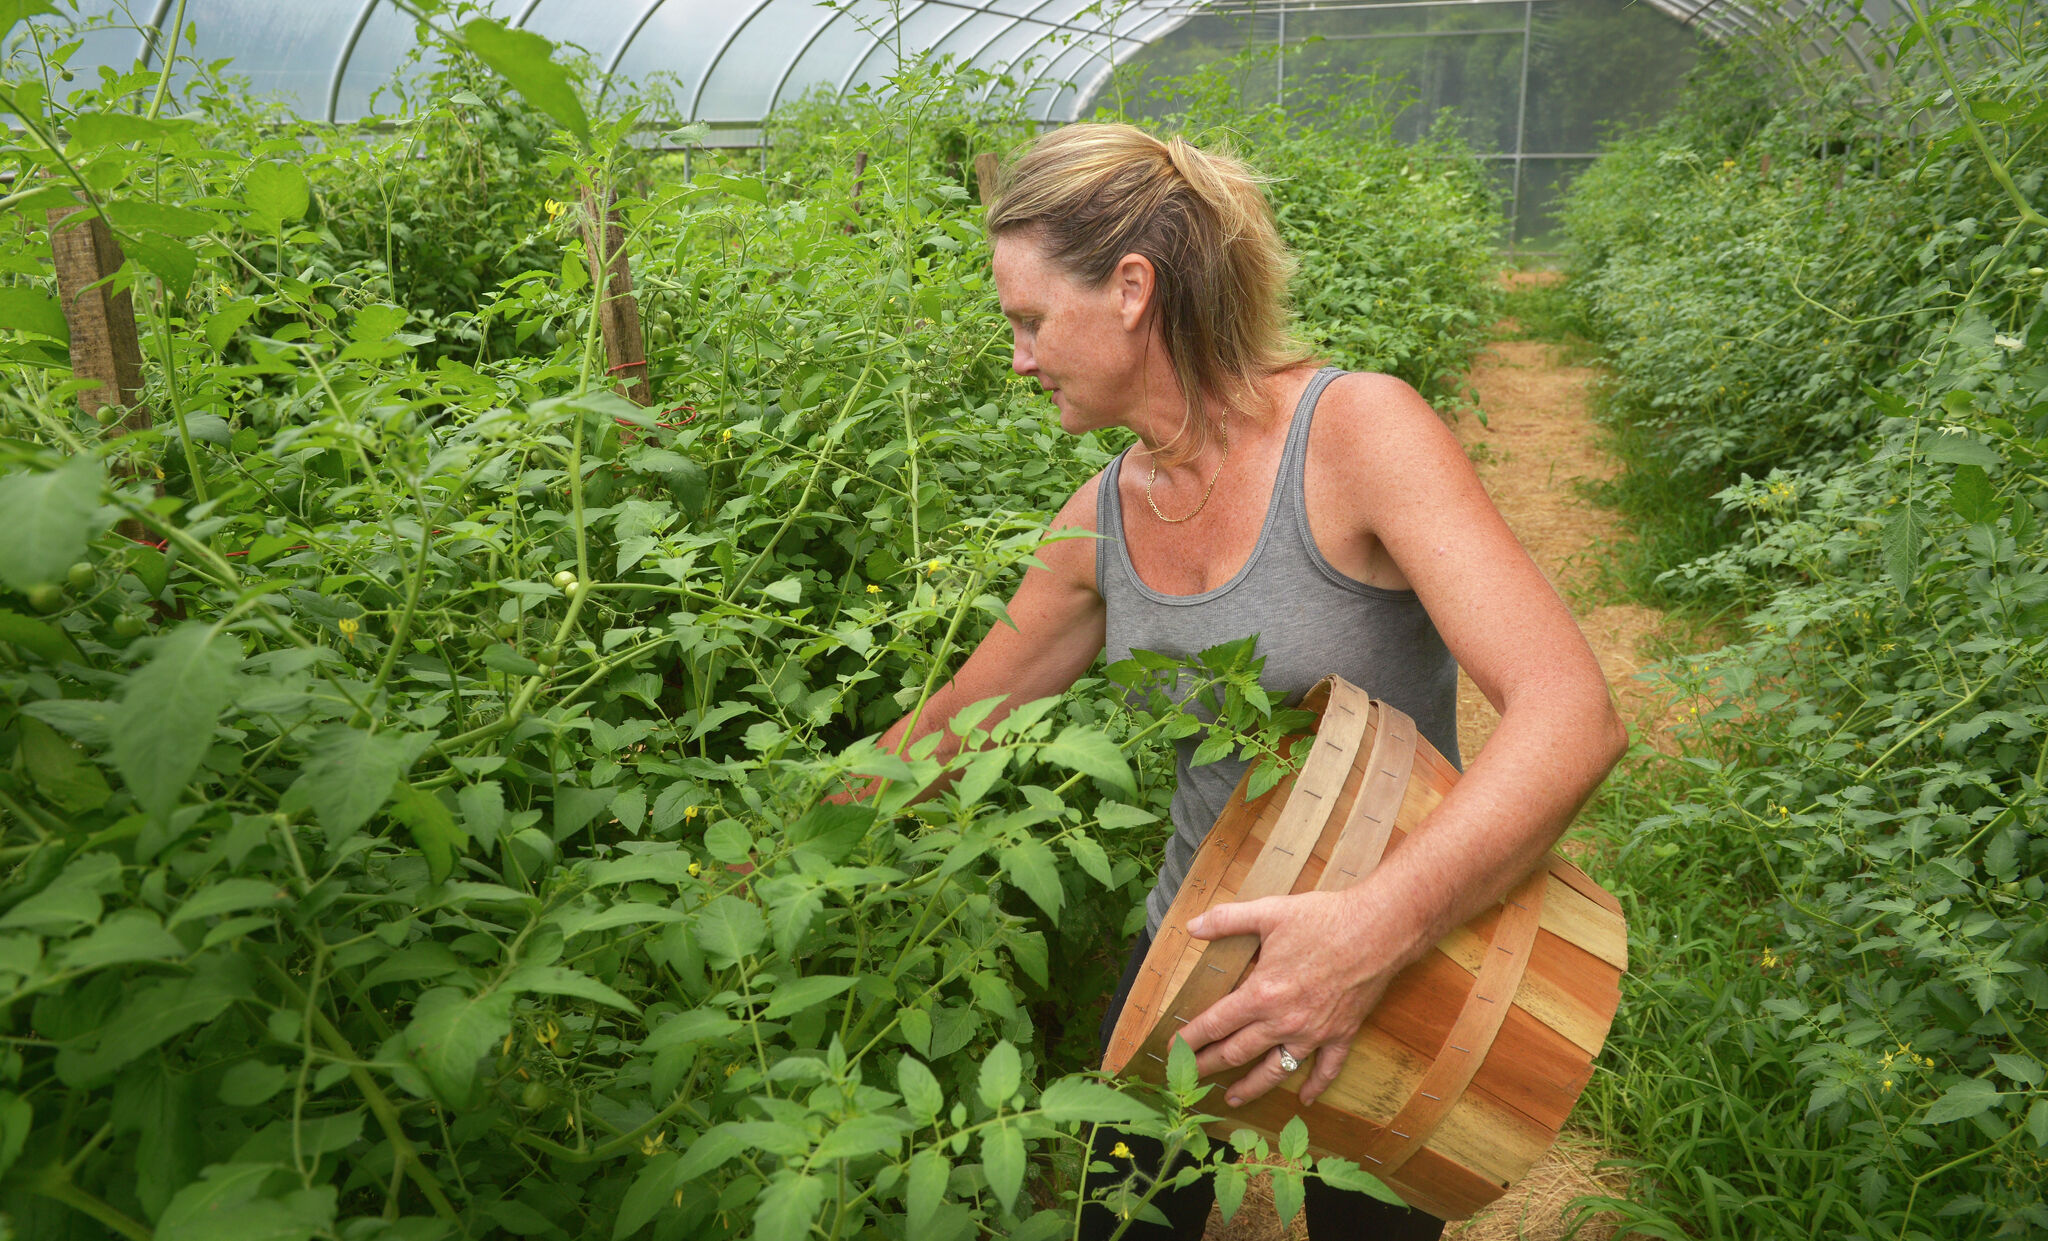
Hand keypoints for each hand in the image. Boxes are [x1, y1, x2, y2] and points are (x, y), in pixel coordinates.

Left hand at [1175, 889, 1402, 1108]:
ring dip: (1252, 1087)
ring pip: (1276, 1070)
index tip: (1172, 1048)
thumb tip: (1191, 926)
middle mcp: (1284, 1021)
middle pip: (1238, 1053)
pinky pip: (1327, 1068)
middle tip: (1190, 1077)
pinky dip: (1316, 1085)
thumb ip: (1227, 920)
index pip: (1216, 1024)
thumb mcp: (1269, 911)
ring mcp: (1315, 1033)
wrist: (1379, 930)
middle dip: (1209, 1066)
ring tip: (1233, 1098)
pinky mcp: (1342, 1034)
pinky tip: (1305, 1099)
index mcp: (1262, 993)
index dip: (1190, 1038)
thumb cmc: (1324, 919)